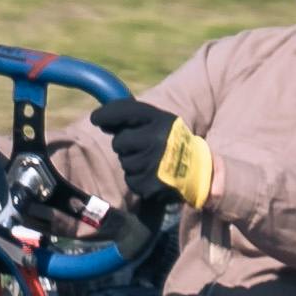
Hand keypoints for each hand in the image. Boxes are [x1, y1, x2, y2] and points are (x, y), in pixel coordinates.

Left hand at [93, 97, 210, 206]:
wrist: (199, 173)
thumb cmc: (172, 143)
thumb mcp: (160, 123)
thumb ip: (132, 118)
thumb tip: (98, 118)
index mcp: (161, 120)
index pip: (126, 111)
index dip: (106, 114)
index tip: (96, 119)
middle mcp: (157, 139)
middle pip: (119, 141)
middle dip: (125, 145)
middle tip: (143, 147)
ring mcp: (154, 163)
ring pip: (124, 162)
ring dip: (132, 163)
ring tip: (152, 162)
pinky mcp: (150, 184)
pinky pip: (130, 179)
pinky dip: (137, 179)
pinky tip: (152, 175)